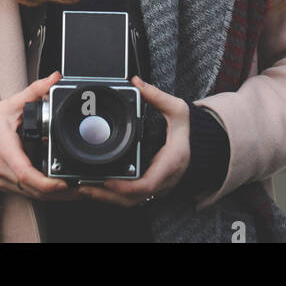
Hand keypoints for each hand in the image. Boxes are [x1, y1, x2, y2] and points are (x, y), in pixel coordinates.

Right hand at [0, 71, 83, 201]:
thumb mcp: (10, 104)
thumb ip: (34, 90)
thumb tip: (55, 78)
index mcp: (5, 150)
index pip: (25, 174)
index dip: (46, 182)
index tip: (64, 182)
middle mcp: (3, 170)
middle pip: (34, 191)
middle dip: (61, 193)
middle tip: (85, 187)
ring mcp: (4, 181)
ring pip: (33, 196)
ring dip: (57, 197)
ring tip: (80, 190)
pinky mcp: (6, 186)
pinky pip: (28, 195)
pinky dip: (46, 195)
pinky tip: (63, 190)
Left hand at [76, 76, 189, 207]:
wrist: (202, 148)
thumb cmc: (191, 131)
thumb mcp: (179, 110)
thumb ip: (157, 96)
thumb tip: (137, 82)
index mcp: (170, 163)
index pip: (147, 184)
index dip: (125, 187)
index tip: (106, 181)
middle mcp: (163, 181)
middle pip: (132, 199)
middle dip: (106, 196)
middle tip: (82, 186)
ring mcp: (158, 188)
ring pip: (130, 202)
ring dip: (106, 198)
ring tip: (83, 188)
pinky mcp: (152, 189)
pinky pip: (131, 199)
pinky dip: (112, 197)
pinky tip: (96, 189)